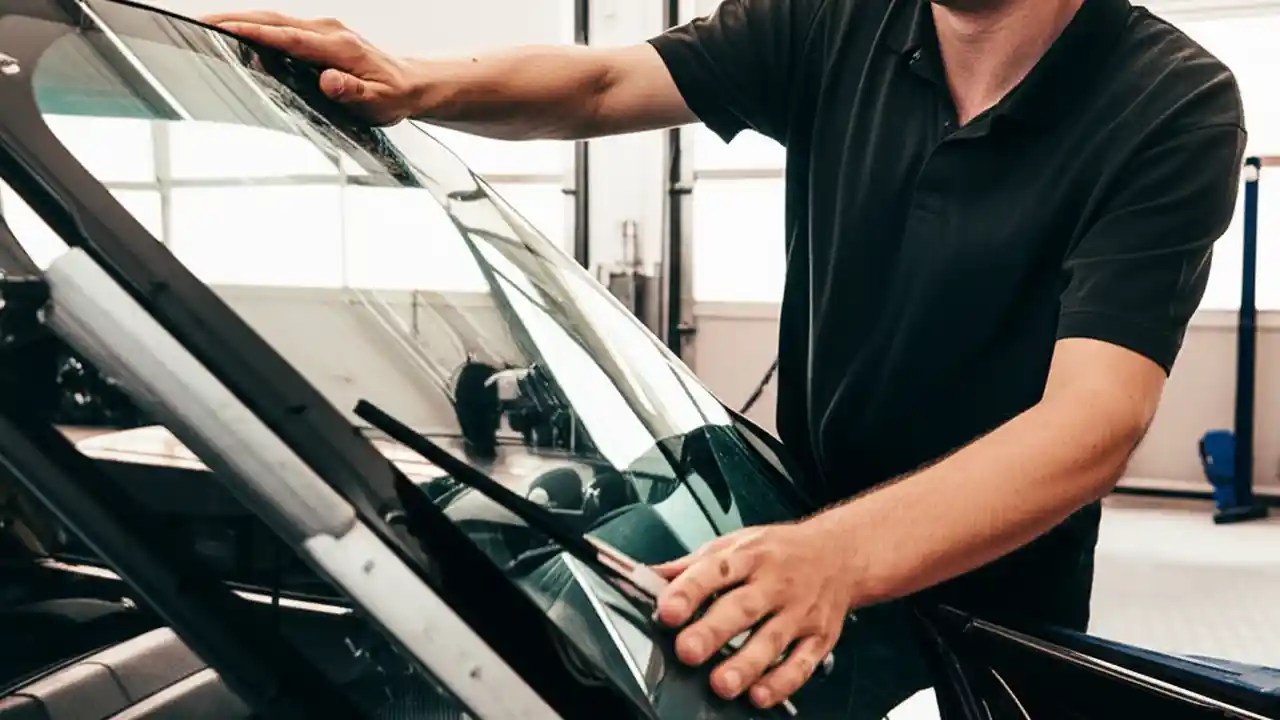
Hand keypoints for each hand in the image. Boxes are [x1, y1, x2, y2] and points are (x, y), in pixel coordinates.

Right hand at [203, 12, 419, 124]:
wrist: (410, 83)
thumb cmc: (392, 96)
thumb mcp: (377, 103)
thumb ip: (352, 92)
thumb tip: (330, 81)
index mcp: (339, 47)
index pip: (288, 36)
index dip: (255, 32)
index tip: (225, 29)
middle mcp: (328, 31)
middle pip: (274, 19)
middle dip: (235, 19)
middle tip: (200, 24)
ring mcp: (323, 30)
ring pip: (275, 19)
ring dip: (241, 19)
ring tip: (208, 26)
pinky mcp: (319, 34)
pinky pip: (282, 26)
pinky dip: (256, 25)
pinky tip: (237, 32)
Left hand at [654, 520, 855, 709]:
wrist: (839, 554)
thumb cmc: (779, 551)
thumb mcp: (735, 544)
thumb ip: (692, 566)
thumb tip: (646, 577)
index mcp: (748, 555)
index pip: (715, 570)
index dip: (690, 591)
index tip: (667, 610)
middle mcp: (774, 583)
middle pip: (742, 608)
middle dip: (713, 631)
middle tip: (687, 651)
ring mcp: (798, 612)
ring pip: (771, 640)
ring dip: (746, 664)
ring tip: (721, 684)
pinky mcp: (818, 637)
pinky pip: (802, 663)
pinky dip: (782, 682)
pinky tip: (761, 695)